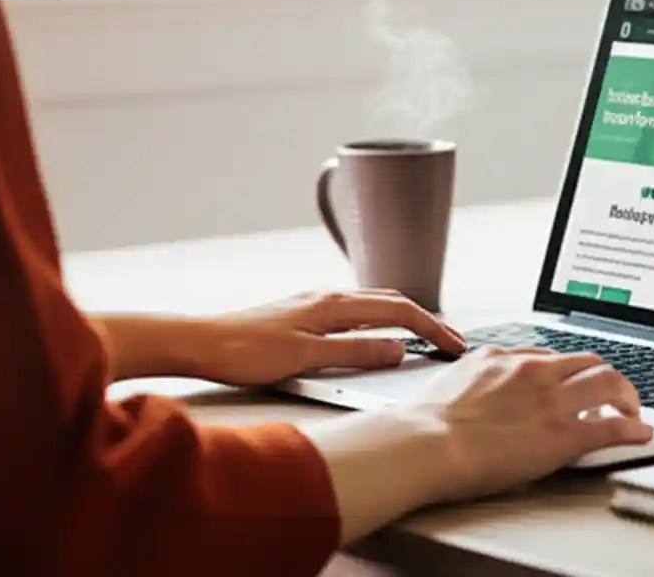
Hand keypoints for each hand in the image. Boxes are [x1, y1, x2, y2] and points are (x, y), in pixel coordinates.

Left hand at [99, 289, 465, 383]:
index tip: (455, 346)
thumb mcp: (306, 358)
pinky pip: (354, 311)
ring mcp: (314, 302)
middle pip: (392, 301)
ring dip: (404, 319)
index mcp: (335, 305)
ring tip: (424, 338)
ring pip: (373, 304)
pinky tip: (376, 336)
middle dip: (426, 320)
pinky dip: (379, 321)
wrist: (198, 342)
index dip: (433, 329)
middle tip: (450, 342)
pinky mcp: (301, 313)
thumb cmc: (244, 351)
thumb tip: (399, 349)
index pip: (399, 312)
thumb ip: (356, 352)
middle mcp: (328, 296)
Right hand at [301, 346, 653, 542]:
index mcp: (502, 359)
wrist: (426, 442)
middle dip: (603, 375)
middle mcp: (532, 370)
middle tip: (611, 392)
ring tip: (631, 410)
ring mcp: (551, 399)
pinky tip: (640, 433)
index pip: (548, 356)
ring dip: (625, 396)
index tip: (571, 379)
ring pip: (607, 382)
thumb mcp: (449, 385)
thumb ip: (471, 381)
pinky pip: (612, 425)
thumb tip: (469, 390)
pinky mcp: (563, 432)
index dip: (566, 370)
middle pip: (585, 360)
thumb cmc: (425, 424)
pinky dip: (632, 428)